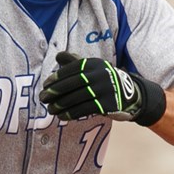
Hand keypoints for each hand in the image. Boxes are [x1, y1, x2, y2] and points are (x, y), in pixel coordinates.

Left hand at [40, 51, 165, 125]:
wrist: (131, 95)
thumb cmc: (106, 80)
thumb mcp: (94, 68)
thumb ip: (76, 62)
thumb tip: (58, 57)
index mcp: (95, 64)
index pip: (73, 69)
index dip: (57, 77)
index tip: (46, 85)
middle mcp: (100, 75)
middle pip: (73, 84)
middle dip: (55, 92)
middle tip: (43, 98)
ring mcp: (104, 90)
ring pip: (77, 98)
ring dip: (61, 104)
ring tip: (50, 109)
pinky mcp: (107, 104)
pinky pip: (85, 109)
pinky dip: (72, 113)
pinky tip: (63, 116)